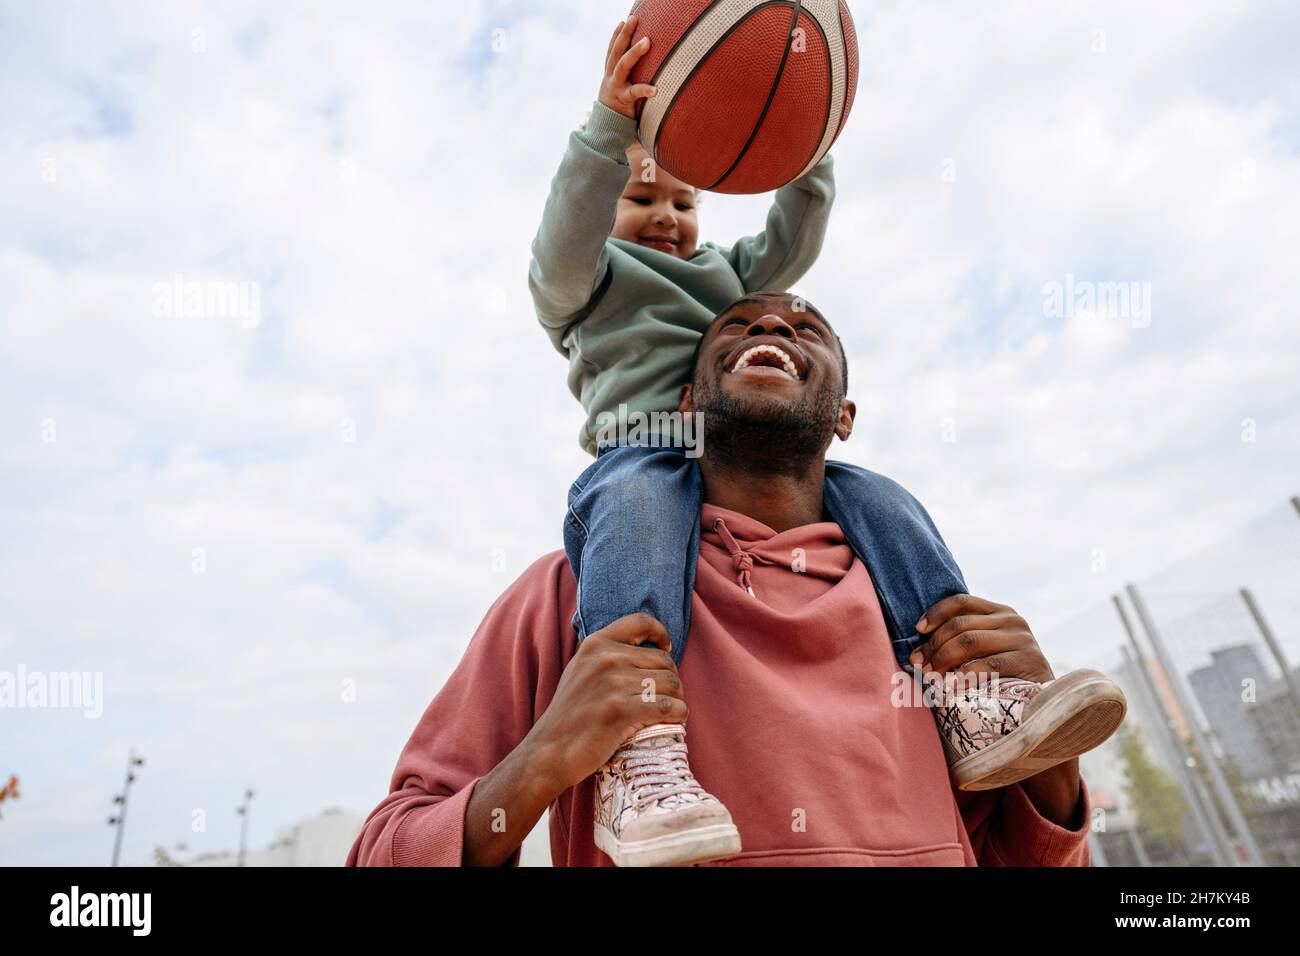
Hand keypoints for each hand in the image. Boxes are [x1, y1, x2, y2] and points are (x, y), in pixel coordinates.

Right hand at [525, 613, 686, 791]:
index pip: (640, 621)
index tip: (665, 648)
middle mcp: (605, 658)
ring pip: (671, 683)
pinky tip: (675, 721)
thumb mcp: (580, 671)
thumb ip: (606, 656)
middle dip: (672, 679)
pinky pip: (669, 706)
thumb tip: (647, 649)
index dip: (660, 632)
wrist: (549, 752)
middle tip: (666, 697)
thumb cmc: (569, 716)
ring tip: (671, 711)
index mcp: (595, 644)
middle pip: (664, 660)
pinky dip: (679, 714)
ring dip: (678, 699)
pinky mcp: (621, 711)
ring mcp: (613, 684)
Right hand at [598, 16, 656, 118]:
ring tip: (647, 41)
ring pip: (623, 66)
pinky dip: (645, 90)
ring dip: (634, 52)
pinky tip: (656, 89)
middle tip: (633, 19)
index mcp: (609, 74)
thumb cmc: (617, 108)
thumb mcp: (618, 90)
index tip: (623, 21)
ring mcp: (615, 88)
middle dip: (624, 34)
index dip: (615, 35)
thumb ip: (624, 78)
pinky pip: (634, 93)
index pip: (611, 51)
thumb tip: (639, 67)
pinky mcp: (623, 101)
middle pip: (616, 52)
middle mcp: (610, 78)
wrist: (605, 130)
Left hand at [909, 595, 1054, 684]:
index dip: (936, 613)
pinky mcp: (1030, 660)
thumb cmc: (1006, 674)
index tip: (918, 629)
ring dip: (943, 659)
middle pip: (961, 625)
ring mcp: (1023, 638)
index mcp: (999, 611)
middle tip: (918, 664)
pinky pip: (989, 665)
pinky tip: (951, 686)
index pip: (961, 602)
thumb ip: (963, 639)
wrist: (1045, 699)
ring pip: (970, 642)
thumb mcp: (986, 649)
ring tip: (930, 676)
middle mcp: (1012, 619)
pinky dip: (965, 675)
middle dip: (933, 645)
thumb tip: (919, 649)